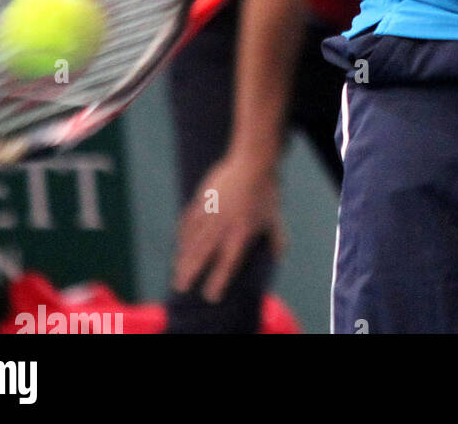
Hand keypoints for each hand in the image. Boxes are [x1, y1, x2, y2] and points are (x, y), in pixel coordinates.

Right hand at [171, 154, 285, 303]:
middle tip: (180, 287)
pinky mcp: (202, 199)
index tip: (210, 296)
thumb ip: (276, 239)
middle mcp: (222, 226)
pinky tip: (180, 242)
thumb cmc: (267, 190)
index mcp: (241, 233)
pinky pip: (189, 219)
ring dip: (184, 256)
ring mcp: (210, 212)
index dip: (219, 281)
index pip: (227, 264)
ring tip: (177, 269)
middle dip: (191, 272)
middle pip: (203, 255)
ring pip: (193, 239)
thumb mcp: (274, 217)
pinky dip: (183, 232)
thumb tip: (280, 257)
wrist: (253, 161)